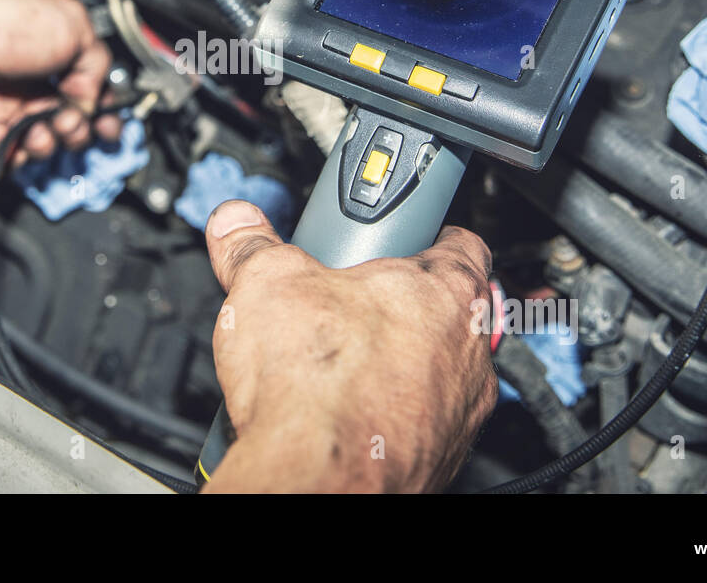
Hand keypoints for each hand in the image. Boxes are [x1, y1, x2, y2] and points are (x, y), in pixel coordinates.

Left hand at [0, 0, 120, 171]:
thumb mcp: (74, 26)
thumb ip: (98, 64)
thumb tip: (93, 98)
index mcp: (48, 48)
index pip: (86, 87)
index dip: (102, 107)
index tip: (111, 121)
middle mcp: (23, 78)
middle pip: (67, 121)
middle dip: (79, 128)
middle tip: (72, 122)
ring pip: (41, 145)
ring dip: (49, 142)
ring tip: (40, 128)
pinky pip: (5, 161)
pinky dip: (13, 155)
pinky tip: (8, 134)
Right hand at [201, 200, 496, 492]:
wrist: (316, 481)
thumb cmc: (317, 388)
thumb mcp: (266, 282)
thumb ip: (253, 245)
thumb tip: (237, 226)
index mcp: (446, 292)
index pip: (460, 242)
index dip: (425, 233)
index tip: (395, 236)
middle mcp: (468, 353)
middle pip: (445, 308)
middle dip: (398, 302)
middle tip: (347, 299)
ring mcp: (459, 412)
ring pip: (435, 368)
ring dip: (395, 362)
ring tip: (337, 360)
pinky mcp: (438, 458)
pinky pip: (419, 420)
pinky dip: (387, 412)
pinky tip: (341, 409)